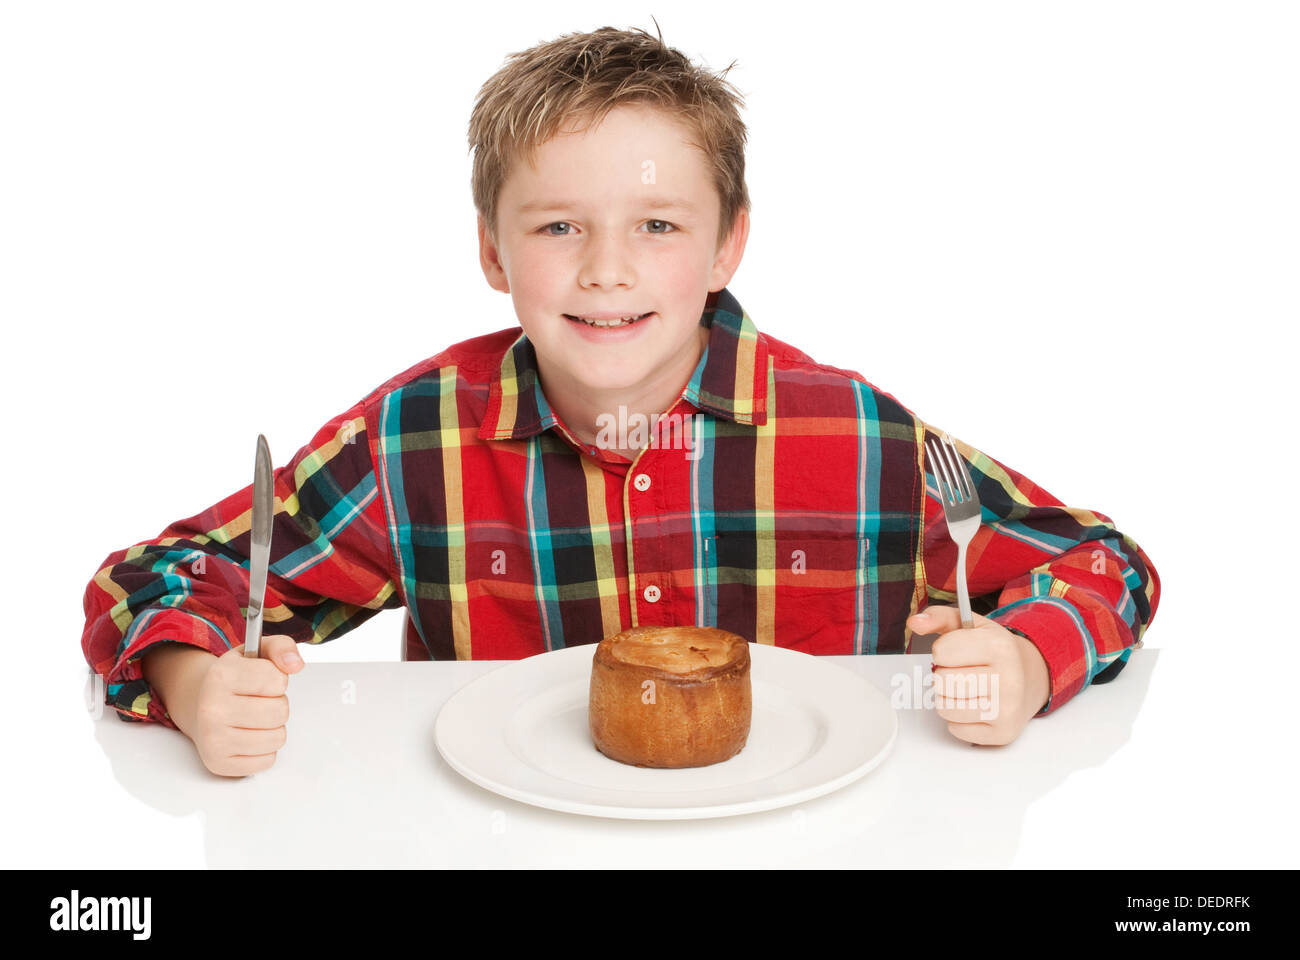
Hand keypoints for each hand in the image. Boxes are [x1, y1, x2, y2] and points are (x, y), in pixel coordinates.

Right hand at [191, 634, 303, 776]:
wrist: (199, 707)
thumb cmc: (234, 680)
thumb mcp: (256, 652)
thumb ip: (281, 647)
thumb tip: (295, 664)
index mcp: (220, 676)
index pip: (277, 680)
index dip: (278, 679)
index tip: (263, 680)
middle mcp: (211, 709)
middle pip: (280, 711)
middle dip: (277, 704)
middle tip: (258, 701)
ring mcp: (213, 739)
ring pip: (277, 738)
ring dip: (273, 728)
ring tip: (254, 718)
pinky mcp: (219, 763)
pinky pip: (267, 760)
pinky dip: (264, 749)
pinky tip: (247, 735)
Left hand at [907, 606, 1049, 745]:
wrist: (1032, 676)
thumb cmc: (995, 650)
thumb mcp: (971, 625)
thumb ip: (940, 617)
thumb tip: (915, 623)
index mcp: (999, 647)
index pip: (941, 652)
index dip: (942, 651)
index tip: (956, 652)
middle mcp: (1008, 679)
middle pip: (941, 682)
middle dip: (943, 676)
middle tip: (960, 672)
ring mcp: (1007, 709)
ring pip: (945, 708)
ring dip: (947, 699)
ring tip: (966, 688)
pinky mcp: (1003, 733)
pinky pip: (955, 729)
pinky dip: (958, 720)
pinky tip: (975, 706)